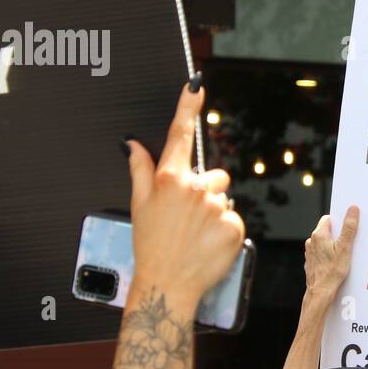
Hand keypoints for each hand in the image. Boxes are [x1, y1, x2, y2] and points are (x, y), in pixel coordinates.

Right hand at [126, 80, 245, 313]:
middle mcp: (193, 189)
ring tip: (196, 233)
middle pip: (214, 175)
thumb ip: (140, 170)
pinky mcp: (233, 225)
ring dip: (214, 211)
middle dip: (205, 190)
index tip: (195, 84)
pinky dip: (225, 229)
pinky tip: (208, 242)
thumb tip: (133, 143)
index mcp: (169, 180)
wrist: (168, 284)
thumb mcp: (139, 205)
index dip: (187, 106)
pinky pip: (234, 217)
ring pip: (223, 197)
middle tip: (188, 217)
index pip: (179, 135)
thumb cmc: (151, 245)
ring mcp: (215, 207)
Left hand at [304, 205, 358, 300]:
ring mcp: (310, 252)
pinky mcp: (312, 262)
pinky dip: (328, 255)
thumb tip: (352, 210)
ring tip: (344, 255)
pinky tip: (336, 263)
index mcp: (319, 235)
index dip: (339, 222)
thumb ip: (349, 227)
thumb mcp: (345, 247)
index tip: (348, 226)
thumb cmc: (332, 271)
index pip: (328, 219)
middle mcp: (312, 242)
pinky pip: (321, 253)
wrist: (321, 291)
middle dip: (338, 235)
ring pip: (324, 243)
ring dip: (333, 246)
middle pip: (327, 231)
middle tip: (349, 243)